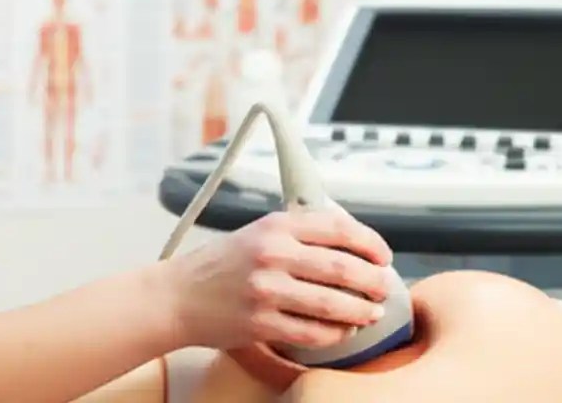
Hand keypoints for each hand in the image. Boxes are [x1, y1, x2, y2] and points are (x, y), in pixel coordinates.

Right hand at [163, 209, 393, 351]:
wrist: (177, 296)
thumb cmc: (220, 265)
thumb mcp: (256, 233)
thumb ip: (298, 233)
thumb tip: (351, 244)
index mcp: (275, 226)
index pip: (338, 228)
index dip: (370, 243)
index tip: (383, 257)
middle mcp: (271, 254)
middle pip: (342, 268)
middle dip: (373, 282)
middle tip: (384, 290)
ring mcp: (265, 290)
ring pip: (332, 304)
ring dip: (360, 311)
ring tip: (370, 313)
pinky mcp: (259, 323)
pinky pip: (311, 333)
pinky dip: (334, 334)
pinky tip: (341, 332)